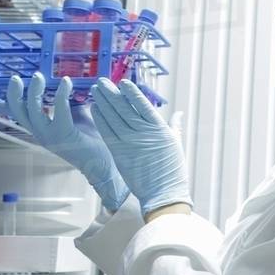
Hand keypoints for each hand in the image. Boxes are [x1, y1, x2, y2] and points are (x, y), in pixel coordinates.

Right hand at [6, 73, 129, 211]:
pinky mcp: (66, 135)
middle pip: (19, 113)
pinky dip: (61, 94)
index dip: (3, 107)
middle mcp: (42, 134)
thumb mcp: (77, 118)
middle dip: (13, 94)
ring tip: (38, 76)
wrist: (105, 165)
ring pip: (33, 112)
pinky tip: (66, 81)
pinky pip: (59, 111)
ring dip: (34, 92)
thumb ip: (69, 105)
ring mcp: (51, 136)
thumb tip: (68, 87)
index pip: (18, 117)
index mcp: (42, 131)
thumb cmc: (93, 140)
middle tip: (15, 77)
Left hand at [90, 78, 192, 217]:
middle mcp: (142, 132)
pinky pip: (107, 131)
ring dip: (102, 102)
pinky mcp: (119, 152)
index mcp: (158, 128)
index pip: (141, 104)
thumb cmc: (172, 169)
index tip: (122, 82)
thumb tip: (179, 113)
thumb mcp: (175, 143)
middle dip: (111, 93)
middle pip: (123, 107)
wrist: (163, 192)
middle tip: (102, 81)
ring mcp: (129, 142)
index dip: (131, 92)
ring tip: (96, 91)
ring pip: (112, 117)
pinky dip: (100, 119)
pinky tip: (95, 109)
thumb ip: (174, 126)